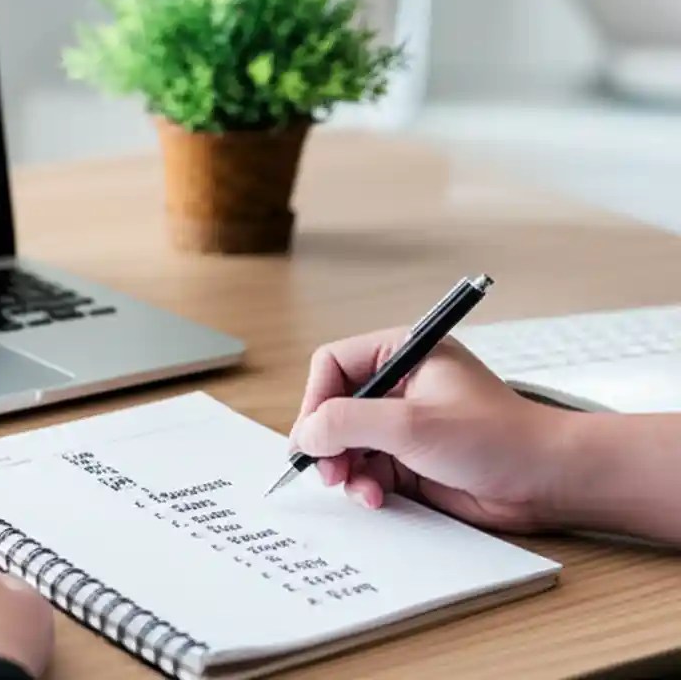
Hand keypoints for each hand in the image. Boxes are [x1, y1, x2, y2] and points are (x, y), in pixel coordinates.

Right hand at [291, 328, 568, 532]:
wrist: (546, 481)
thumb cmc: (496, 438)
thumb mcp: (410, 424)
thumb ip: (347, 423)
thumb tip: (304, 435)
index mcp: (402, 353)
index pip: (333, 365)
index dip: (316, 400)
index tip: (313, 436)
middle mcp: (399, 385)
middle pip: (334, 408)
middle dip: (329, 443)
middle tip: (330, 472)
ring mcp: (404, 423)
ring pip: (346, 444)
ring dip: (346, 470)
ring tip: (358, 489)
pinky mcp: (410, 458)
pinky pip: (366, 469)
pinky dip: (364, 486)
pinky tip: (377, 498)